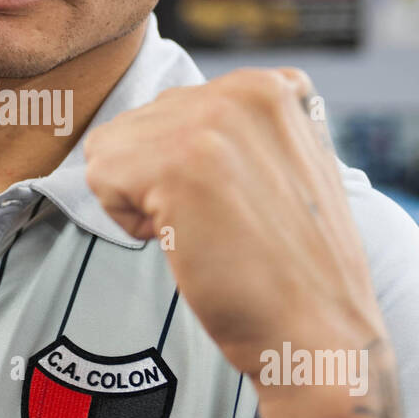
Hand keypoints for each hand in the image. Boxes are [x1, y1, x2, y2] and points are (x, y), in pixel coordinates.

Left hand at [84, 67, 385, 379]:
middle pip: (140, 124)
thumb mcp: (285, 165)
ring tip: (203, 228)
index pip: (174, 111)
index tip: (237, 204)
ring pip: (113, 147)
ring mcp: (210, 121)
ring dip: (141, 197)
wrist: (317, 331)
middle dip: (160, 177)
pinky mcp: (176, 162)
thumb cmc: (292, 265)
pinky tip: (182, 238)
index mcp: (270, 86)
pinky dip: (126, 218)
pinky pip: (100, 174)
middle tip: (220, 223)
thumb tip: (169, 115)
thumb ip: (239, 128)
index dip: (188, 168)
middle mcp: (242, 89)